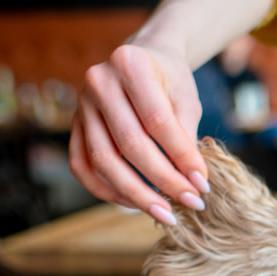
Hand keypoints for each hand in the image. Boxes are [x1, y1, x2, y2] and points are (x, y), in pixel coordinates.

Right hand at [69, 43, 208, 225]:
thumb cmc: (170, 81)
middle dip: (164, 181)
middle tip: (192, 204)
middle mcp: (98, 81)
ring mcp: (81, 104)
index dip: (182, 157)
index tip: (203, 185)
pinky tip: (134, 204)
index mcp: (130, 64)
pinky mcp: (74, 125)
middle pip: (130, 144)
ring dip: (136, 194)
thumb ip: (186, 135)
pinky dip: (106, 190)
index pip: (158, 121)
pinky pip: (82, 165)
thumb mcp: (186, 99)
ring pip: (103, 160)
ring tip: (166, 213)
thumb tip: (192, 182)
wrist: (141, 61)